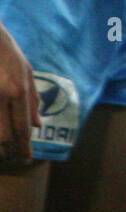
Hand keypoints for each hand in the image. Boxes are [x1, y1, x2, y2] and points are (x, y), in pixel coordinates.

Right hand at [0, 20, 39, 163]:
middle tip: (14, 158)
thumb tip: (37, 125)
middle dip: (9, 150)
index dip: (24, 146)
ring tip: (3, 153)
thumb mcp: (27, 70)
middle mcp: (1, 97)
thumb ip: (33, 98)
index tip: (27, 159)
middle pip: (4, 135)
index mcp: (18, 89)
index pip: (22, 126)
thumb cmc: (7, 53)